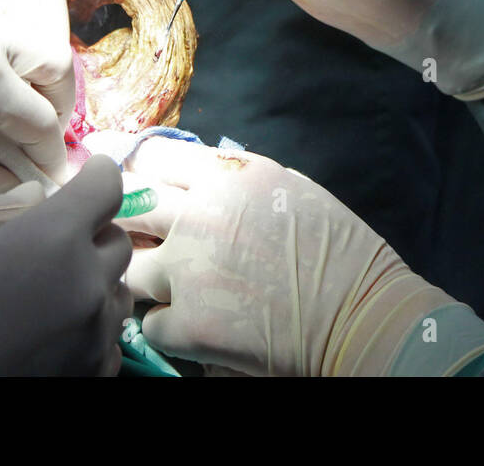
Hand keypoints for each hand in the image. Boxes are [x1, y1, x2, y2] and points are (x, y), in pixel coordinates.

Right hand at [0, 156, 132, 375]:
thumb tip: (36, 197)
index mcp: (51, 241)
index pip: (105, 190)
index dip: (97, 176)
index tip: (90, 174)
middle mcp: (86, 286)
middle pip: (116, 242)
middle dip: (91, 232)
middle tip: (55, 239)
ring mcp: (92, 337)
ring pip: (116, 292)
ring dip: (93, 281)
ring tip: (52, 289)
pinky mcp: (89, 375)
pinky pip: (107, 340)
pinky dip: (88, 327)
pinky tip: (53, 330)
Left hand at [120, 135, 454, 375]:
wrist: (362, 314)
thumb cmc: (335, 247)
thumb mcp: (287, 185)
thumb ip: (231, 180)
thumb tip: (186, 181)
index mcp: (228, 175)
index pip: (151, 159)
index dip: (133, 167)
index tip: (122, 175)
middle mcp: (200, 215)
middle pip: (126, 205)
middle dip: (122, 217)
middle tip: (128, 230)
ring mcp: (189, 272)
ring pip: (128, 266)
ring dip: (143, 274)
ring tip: (168, 284)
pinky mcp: (189, 324)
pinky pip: (149, 321)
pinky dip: (166, 324)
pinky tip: (192, 322)